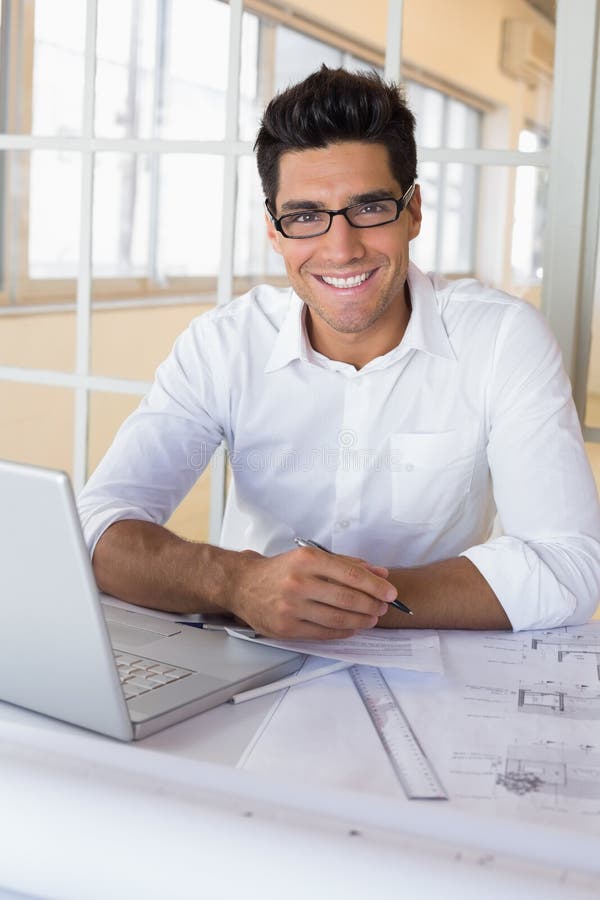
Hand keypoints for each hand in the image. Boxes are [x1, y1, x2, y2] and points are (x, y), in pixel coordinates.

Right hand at [228, 546, 397, 639]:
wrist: (243, 585)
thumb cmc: (281, 570)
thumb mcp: (311, 557)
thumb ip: (346, 564)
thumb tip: (379, 573)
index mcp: (307, 560)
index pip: (351, 575)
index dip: (375, 586)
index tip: (391, 592)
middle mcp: (299, 582)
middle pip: (347, 598)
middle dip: (372, 605)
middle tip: (383, 607)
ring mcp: (291, 607)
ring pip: (337, 618)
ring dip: (361, 621)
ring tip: (372, 619)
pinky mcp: (286, 628)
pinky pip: (323, 633)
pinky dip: (343, 631)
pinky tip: (353, 627)